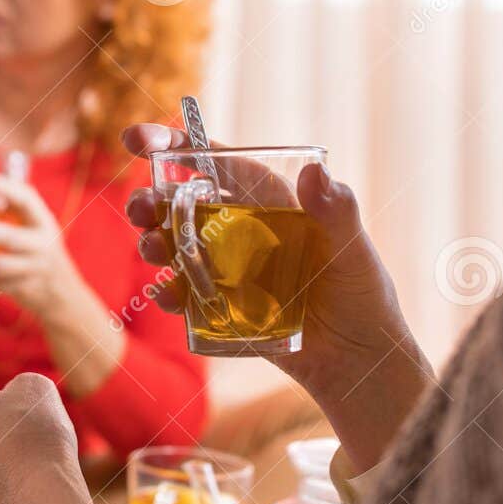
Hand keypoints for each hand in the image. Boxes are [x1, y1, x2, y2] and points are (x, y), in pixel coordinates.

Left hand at [0, 170, 86, 317]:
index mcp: (44, 222)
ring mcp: (31, 270)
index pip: (26, 199)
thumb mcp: (34, 223)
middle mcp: (41, 245)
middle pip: (9, 237)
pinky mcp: (16, 289)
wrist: (61, 292)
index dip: (4, 187)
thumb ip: (10, 206)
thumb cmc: (38, 246)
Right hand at [122, 124, 434, 470]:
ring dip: (154, 242)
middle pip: (181, 203)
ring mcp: (226, 269)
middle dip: (151, 200)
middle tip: (139, 210)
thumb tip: (315, 172)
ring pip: (175, 245)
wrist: (358, 363)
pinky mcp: (220, 308)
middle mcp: (240, 229)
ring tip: (153, 250)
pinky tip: (169, 295)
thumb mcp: (354, 250)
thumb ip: (337, 211)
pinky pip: (184, 295)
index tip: (139, 139)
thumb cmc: (363, 297)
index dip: (175, 145)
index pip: (216, 162)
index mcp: (268, 200)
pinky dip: (169, 292)